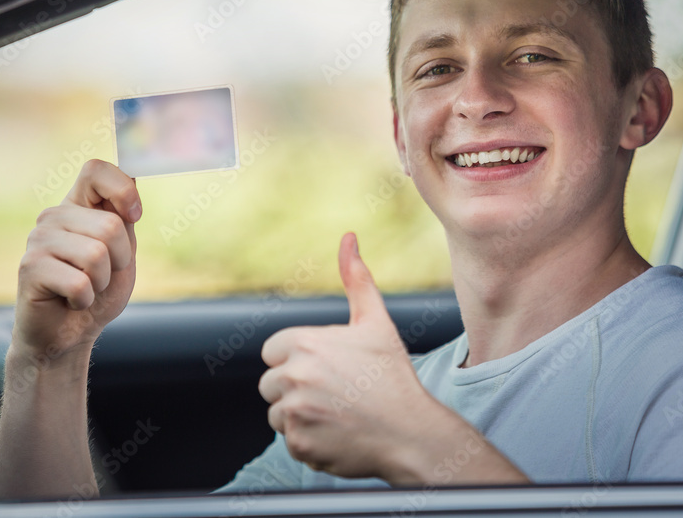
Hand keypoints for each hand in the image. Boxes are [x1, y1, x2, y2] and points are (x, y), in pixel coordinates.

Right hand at [13, 159, 140, 365]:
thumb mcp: (122, 250)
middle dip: (120, 260)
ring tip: (86, 287)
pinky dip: (86, 300)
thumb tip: (135, 174)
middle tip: (101, 275)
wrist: (69, 334)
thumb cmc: (97, 290)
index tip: (133, 216)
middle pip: (110, 225)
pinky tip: (70, 301)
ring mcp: (38, 239)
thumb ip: (124, 216)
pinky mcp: (30, 267)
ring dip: (102, 282)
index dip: (122, 190)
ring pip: (97, 254)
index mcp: (77, 205)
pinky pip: (80, 283)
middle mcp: (54, 216)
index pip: (95, 170)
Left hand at [258, 232, 438, 480]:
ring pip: (276, 413)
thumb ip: (356, 280)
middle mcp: (295, 376)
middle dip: (294, 388)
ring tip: (336, 415)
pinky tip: (337, 435)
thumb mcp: (375, 323)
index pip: (272, 351)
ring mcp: (295, 412)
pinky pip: (289, 440)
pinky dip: (309, 441)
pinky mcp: (299, 444)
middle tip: (333, 394)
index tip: (324, 369)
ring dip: (298, 416)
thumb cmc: (393, 377)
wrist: (412, 433)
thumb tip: (348, 237)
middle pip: (270, 383)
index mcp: (306, 343)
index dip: (295, 359)